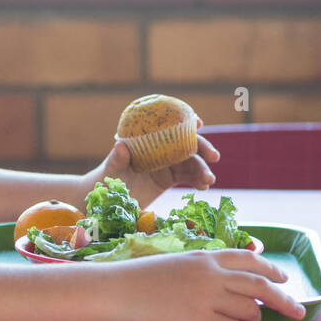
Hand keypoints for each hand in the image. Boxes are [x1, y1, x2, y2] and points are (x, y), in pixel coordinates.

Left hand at [80, 116, 220, 213]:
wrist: (108, 198)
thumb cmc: (106, 179)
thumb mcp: (111, 170)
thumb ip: (117, 160)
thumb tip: (120, 146)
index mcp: (147, 139)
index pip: (168, 125)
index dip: (185, 121)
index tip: (198, 122)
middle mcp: (159, 148)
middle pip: (186, 143)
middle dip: (202, 148)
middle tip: (214, 156)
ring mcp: (166, 163)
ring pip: (190, 162)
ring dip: (202, 169)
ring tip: (208, 180)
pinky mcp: (169, 178)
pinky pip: (188, 177)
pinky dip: (197, 181)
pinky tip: (203, 187)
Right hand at [113, 248, 304, 320]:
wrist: (117, 292)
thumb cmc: (140, 279)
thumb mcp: (177, 263)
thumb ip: (204, 269)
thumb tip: (230, 283)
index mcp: (205, 257)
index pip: (249, 260)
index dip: (271, 270)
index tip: (284, 278)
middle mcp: (212, 275)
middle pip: (261, 287)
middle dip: (284, 300)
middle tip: (297, 310)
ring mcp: (207, 298)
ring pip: (250, 310)